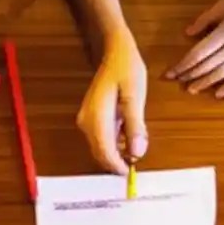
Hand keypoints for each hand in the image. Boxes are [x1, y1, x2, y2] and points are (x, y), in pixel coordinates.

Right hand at [77, 31, 147, 174]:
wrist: (115, 52)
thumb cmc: (127, 70)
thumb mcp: (135, 97)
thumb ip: (135, 126)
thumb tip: (137, 153)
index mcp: (96, 118)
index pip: (105, 152)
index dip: (118, 166)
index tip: (131, 173)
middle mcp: (86, 122)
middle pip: (100, 154)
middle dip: (117, 161)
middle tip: (136, 160)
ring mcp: (86, 120)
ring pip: (101, 148)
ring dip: (117, 152)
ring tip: (135, 142)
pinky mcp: (90, 119)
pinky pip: (102, 139)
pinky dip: (114, 142)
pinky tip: (127, 133)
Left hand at [166, 0, 223, 98]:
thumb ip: (207, 19)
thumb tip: (188, 33)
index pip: (199, 53)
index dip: (184, 64)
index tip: (171, 73)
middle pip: (209, 65)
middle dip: (191, 74)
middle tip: (177, 82)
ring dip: (206, 83)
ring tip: (192, 90)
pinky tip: (218, 94)